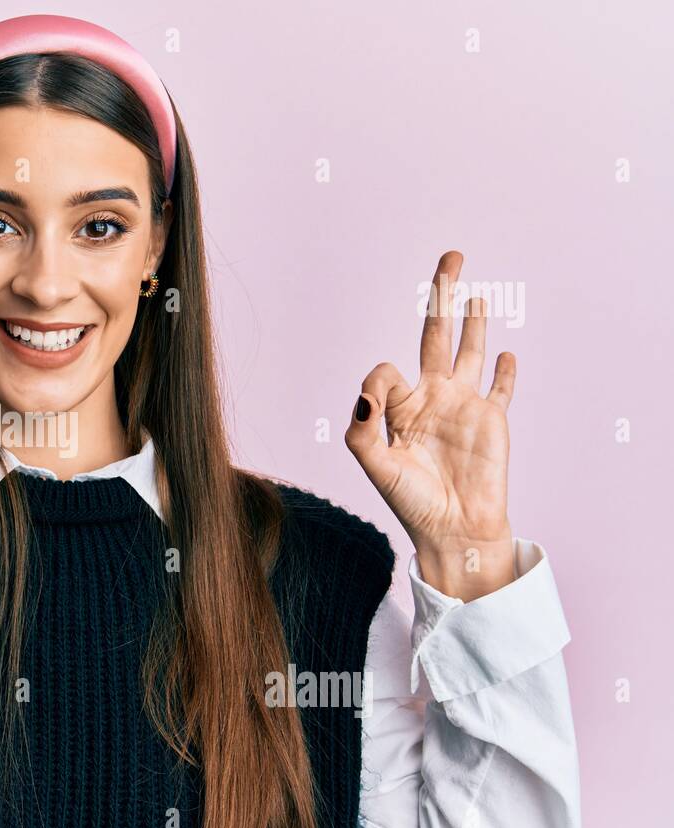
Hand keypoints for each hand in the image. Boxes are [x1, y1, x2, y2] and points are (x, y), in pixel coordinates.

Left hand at [344, 251, 515, 601]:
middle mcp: (430, 398)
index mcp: (397, 407)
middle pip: (435, 334)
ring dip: (474, 320)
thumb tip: (366, 394)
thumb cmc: (410, 502)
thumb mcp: (376, 466)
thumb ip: (363, 429)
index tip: (379, 406)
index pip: (385, 370)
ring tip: (475, 291)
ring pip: (470, 351)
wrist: (453, 529)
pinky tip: (505, 352)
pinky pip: (500, 387)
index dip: (380, 379)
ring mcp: (464, 406)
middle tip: (451, 257)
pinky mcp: (493, 418)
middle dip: (441, 295)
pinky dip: (504, 370)